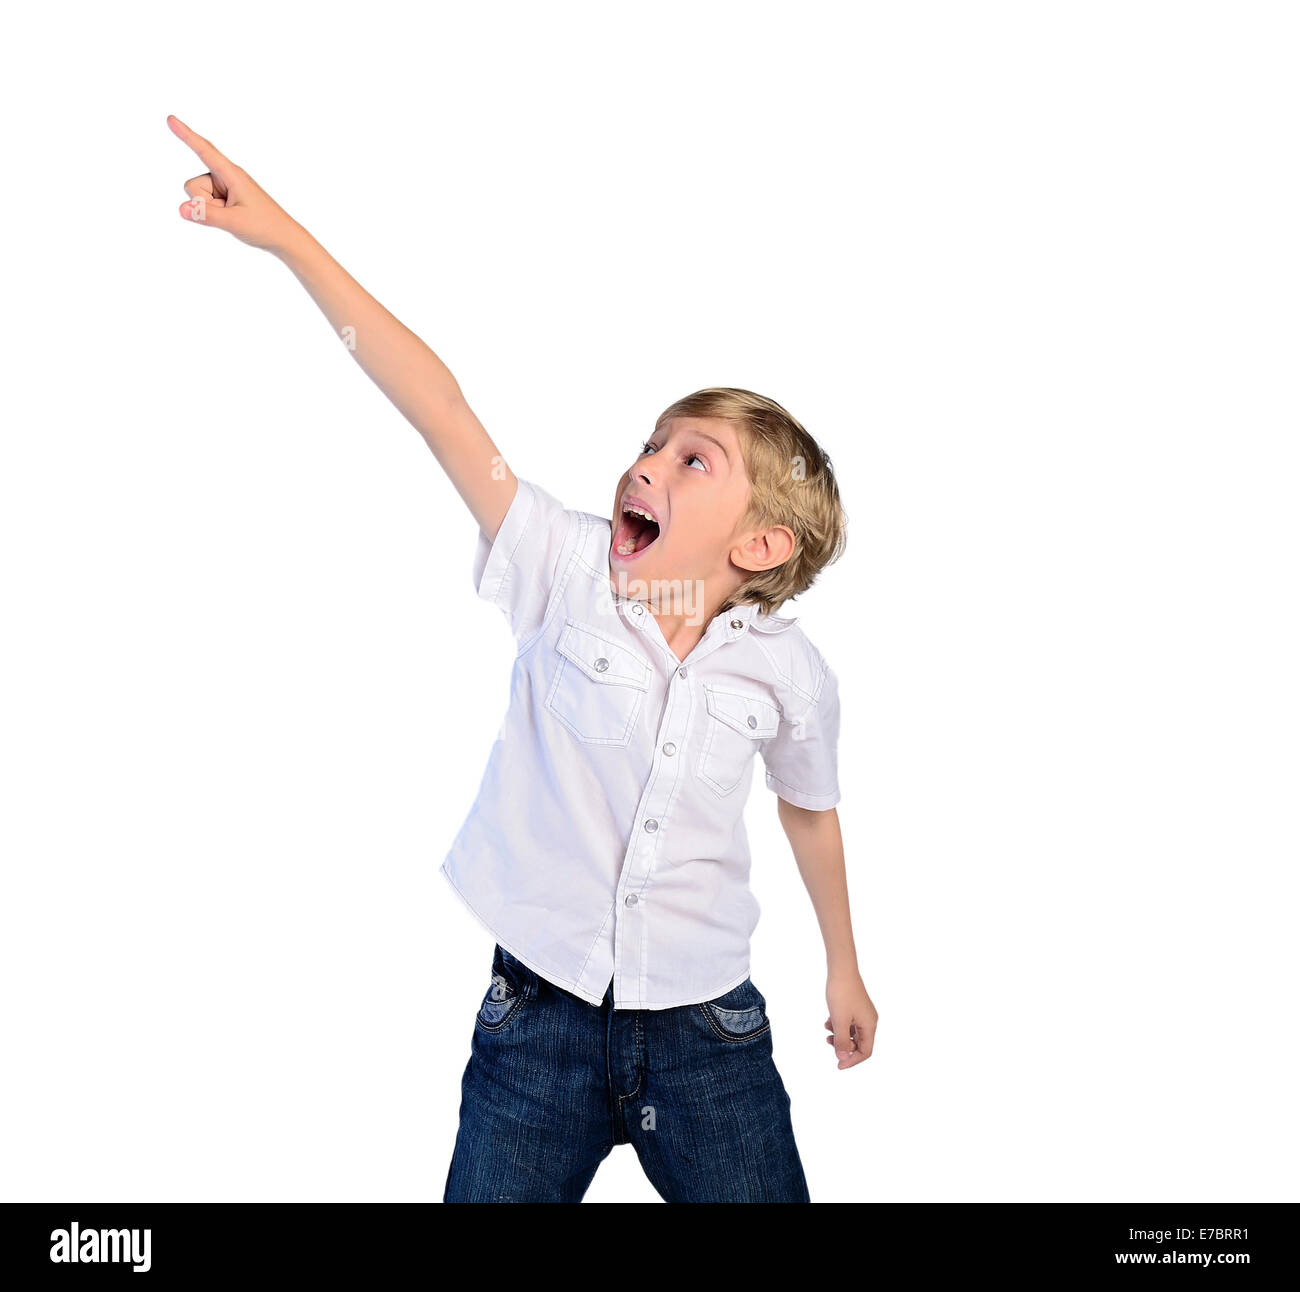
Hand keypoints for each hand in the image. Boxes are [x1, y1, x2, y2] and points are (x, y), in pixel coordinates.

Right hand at [167, 115, 299, 253]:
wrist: (283, 238)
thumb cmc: (264, 226)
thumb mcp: (234, 222)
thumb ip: (207, 215)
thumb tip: (181, 208)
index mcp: (232, 174)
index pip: (204, 150)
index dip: (186, 135)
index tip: (170, 118)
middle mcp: (226, 176)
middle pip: (193, 185)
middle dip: (203, 202)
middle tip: (230, 213)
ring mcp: (224, 186)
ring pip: (197, 196)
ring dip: (210, 209)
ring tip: (234, 215)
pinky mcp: (224, 196)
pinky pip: (205, 203)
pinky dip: (213, 212)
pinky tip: (232, 217)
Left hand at [825, 970, 876, 1069]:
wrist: (841, 969)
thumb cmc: (841, 993)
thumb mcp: (839, 1020)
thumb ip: (842, 1041)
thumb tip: (842, 1059)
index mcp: (869, 1025)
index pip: (865, 1051)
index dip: (852, 1060)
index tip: (838, 1065)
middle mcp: (869, 1020)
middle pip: (859, 1043)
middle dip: (844, 1046)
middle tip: (828, 1042)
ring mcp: (862, 1013)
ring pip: (852, 1032)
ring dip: (840, 1035)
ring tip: (827, 1030)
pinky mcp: (855, 1006)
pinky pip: (849, 1022)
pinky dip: (839, 1025)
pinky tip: (828, 1021)